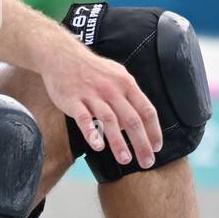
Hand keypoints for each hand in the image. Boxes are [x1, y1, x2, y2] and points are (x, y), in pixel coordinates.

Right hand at [42, 41, 162, 168]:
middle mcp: (112, 89)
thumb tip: (134, 122)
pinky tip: (97, 146)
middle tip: (147, 162)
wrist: (62, 55)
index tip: (156, 147)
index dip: (154, 131)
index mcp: (126, 83)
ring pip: (109, 121)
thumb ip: (127, 97)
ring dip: (119, 142)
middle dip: (141, 143)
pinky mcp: (73, 100)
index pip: (146, 110)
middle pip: (132, 119)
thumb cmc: (91, 69)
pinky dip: (91, 133)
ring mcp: (92, 94)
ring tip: (125, 160)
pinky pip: (84, 118)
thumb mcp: (116, 75)